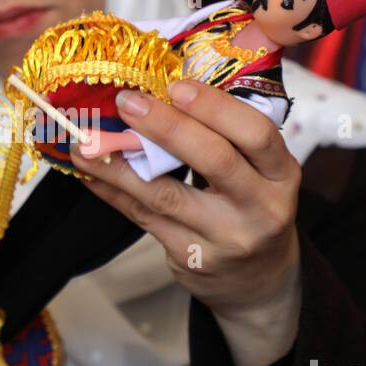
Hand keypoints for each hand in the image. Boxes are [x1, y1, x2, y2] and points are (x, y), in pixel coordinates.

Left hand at [70, 80, 301, 343]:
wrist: (257, 280)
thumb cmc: (251, 205)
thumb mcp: (260, 171)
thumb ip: (226, 135)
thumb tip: (162, 87)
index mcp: (281, 174)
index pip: (256, 134)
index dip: (216, 107)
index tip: (176, 86)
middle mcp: (260, 208)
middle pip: (214, 160)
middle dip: (166, 126)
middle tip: (126, 101)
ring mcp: (225, 238)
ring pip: (165, 195)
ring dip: (118, 164)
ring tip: (84, 141)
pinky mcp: (191, 258)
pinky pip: (144, 217)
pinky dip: (112, 191)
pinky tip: (89, 172)